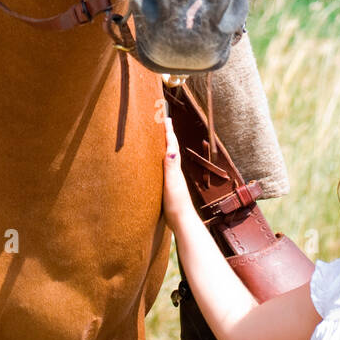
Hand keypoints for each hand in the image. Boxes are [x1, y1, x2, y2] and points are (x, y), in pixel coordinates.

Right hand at [162, 112, 195, 231]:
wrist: (181, 221)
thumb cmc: (176, 203)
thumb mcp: (172, 183)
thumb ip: (171, 167)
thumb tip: (171, 149)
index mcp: (175, 167)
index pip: (171, 145)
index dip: (168, 131)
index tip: (165, 117)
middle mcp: (175, 170)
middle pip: (171, 147)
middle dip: (167, 133)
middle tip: (162, 121)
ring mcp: (172, 177)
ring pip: (168, 156)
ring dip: (165, 144)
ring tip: (159, 135)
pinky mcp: (168, 185)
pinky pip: (164, 167)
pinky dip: (161, 158)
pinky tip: (157, 161)